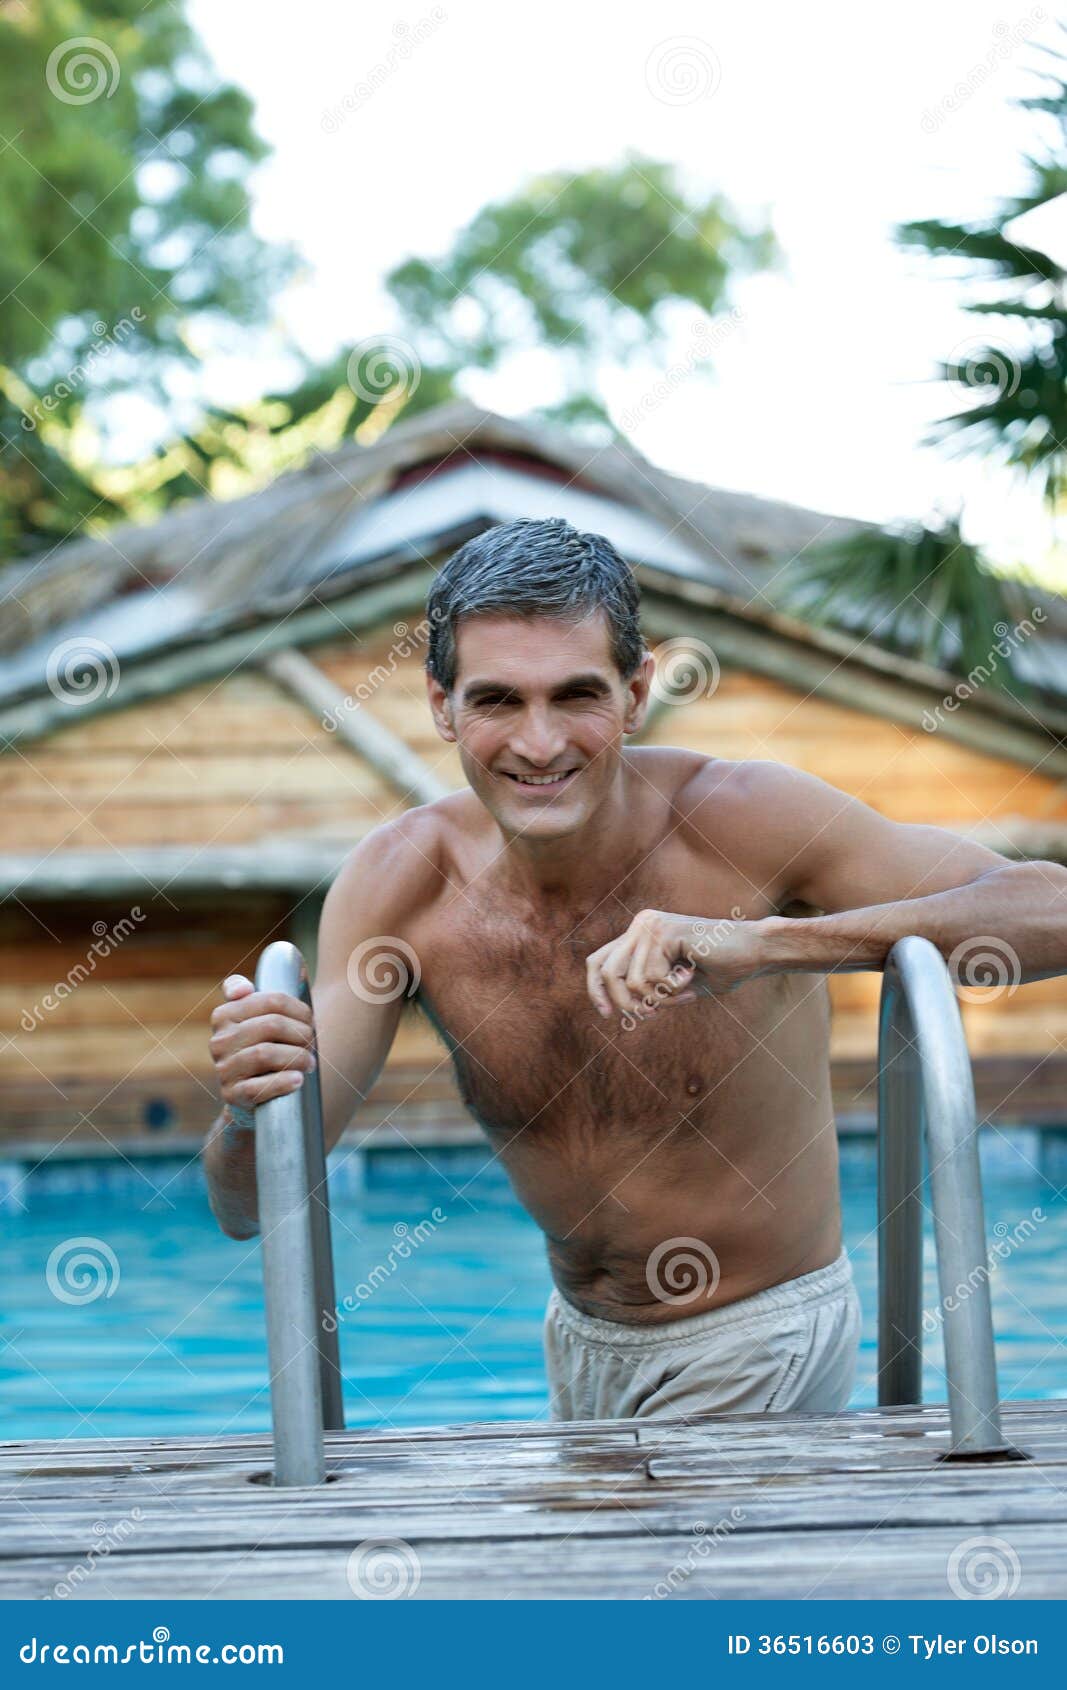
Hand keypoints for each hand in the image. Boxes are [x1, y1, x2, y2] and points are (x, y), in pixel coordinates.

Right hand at [209, 974, 316, 1119]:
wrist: (253, 1092)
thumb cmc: (264, 1046)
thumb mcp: (259, 1018)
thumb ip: (255, 996)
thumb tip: (242, 988)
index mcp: (225, 1014)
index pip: (272, 1001)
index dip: (299, 1009)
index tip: (310, 1020)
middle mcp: (219, 1040)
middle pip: (272, 1025)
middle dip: (301, 1034)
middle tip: (314, 1043)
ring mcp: (224, 1068)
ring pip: (265, 1053)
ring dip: (297, 1057)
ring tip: (310, 1062)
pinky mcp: (232, 1094)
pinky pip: (257, 1088)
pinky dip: (283, 1082)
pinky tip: (298, 1080)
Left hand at [585, 909, 766, 1019]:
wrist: (754, 952)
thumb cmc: (721, 969)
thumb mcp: (675, 984)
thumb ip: (648, 989)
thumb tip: (619, 1005)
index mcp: (641, 934)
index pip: (599, 961)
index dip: (596, 990)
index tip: (607, 1015)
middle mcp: (641, 924)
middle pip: (607, 972)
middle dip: (627, 1002)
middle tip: (654, 1013)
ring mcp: (650, 925)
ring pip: (634, 982)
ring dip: (662, 997)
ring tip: (685, 987)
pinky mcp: (664, 933)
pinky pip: (653, 979)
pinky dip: (673, 989)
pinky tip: (692, 974)